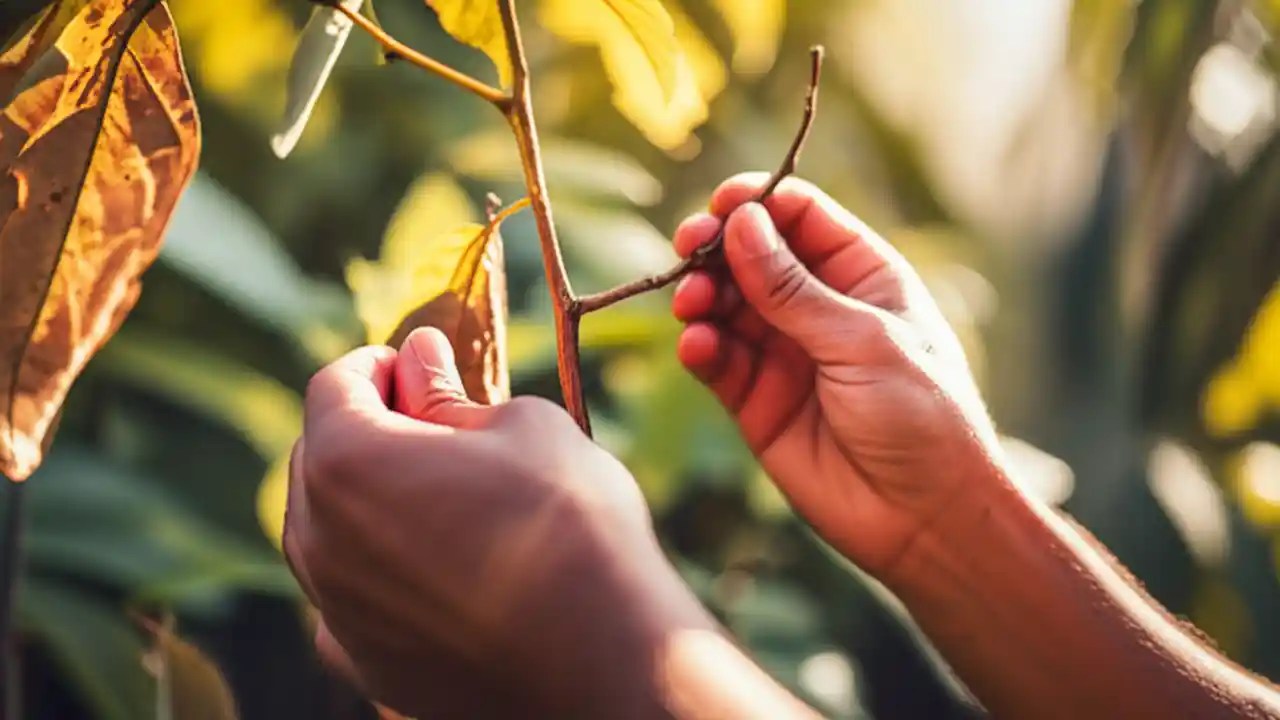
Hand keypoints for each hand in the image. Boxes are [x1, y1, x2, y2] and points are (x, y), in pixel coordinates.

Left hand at [284, 330, 712, 717]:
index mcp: (346, 462)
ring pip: (328, 532)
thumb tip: (420, 358)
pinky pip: (349, 601)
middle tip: (439, 423)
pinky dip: (378, 573)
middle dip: (368, 428)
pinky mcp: (365, 664)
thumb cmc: (569, 525)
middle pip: (320, 458)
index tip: (423, 364)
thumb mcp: (522, 426)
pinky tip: (436, 568)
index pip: (335, 385)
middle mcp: (319, 539)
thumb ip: (450, 392)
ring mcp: (335, 611)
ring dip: (369, 501)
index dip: (380, 364)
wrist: (603, 658)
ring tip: (445, 495)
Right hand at [672, 173, 1007, 576]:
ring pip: (725, 305)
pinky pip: (716, 359)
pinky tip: (698, 346)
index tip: (722, 205)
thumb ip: (793, 288)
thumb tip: (740, 223)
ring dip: (701, 296)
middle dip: (715, 247)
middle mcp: (817, 307)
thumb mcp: (862, 340)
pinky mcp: (755, 401)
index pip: (800, 216)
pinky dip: (700, 346)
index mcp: (862, 275)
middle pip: (750, 254)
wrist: (924, 518)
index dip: (758, 203)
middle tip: (688, 248)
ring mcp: (784, 353)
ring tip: (692, 304)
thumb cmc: (921, 417)